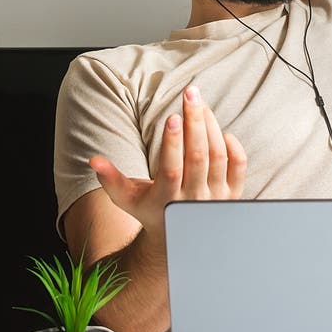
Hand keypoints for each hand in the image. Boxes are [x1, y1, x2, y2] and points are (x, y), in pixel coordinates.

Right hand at [89, 85, 246, 239]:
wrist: (180, 238)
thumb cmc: (150, 209)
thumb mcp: (127, 198)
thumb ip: (110, 179)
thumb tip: (93, 159)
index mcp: (166, 200)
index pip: (171, 169)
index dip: (173, 143)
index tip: (172, 116)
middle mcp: (194, 200)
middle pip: (198, 157)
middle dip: (194, 122)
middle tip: (190, 93)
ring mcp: (216, 198)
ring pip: (218, 156)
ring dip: (211, 126)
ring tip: (200, 104)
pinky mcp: (234, 194)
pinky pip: (238, 165)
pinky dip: (233, 146)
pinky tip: (221, 130)